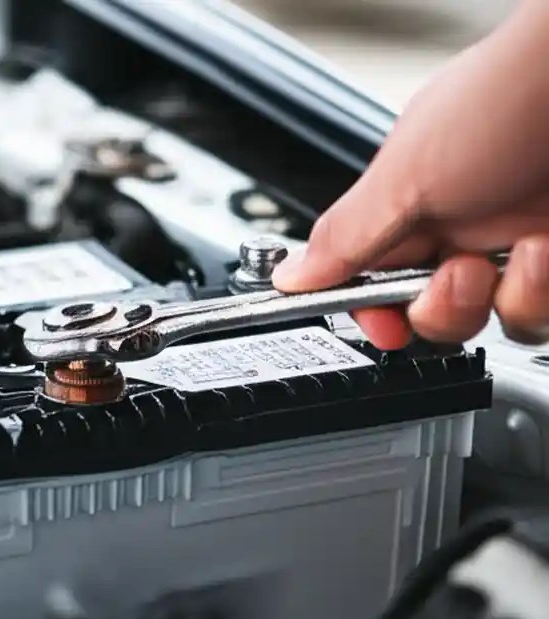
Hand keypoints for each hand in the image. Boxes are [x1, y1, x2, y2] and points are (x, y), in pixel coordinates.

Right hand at [271, 0, 548, 347]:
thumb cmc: (515, 95)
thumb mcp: (408, 174)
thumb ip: (346, 236)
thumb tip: (290, 275)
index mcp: (412, 200)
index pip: (372, 280)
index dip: (375, 311)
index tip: (385, 327)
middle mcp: (468, 222)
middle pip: (434, 312)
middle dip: (444, 307)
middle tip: (459, 274)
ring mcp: (521, 241)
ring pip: (499, 319)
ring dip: (509, 296)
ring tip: (527, 250)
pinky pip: (544, 311)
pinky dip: (545, 288)